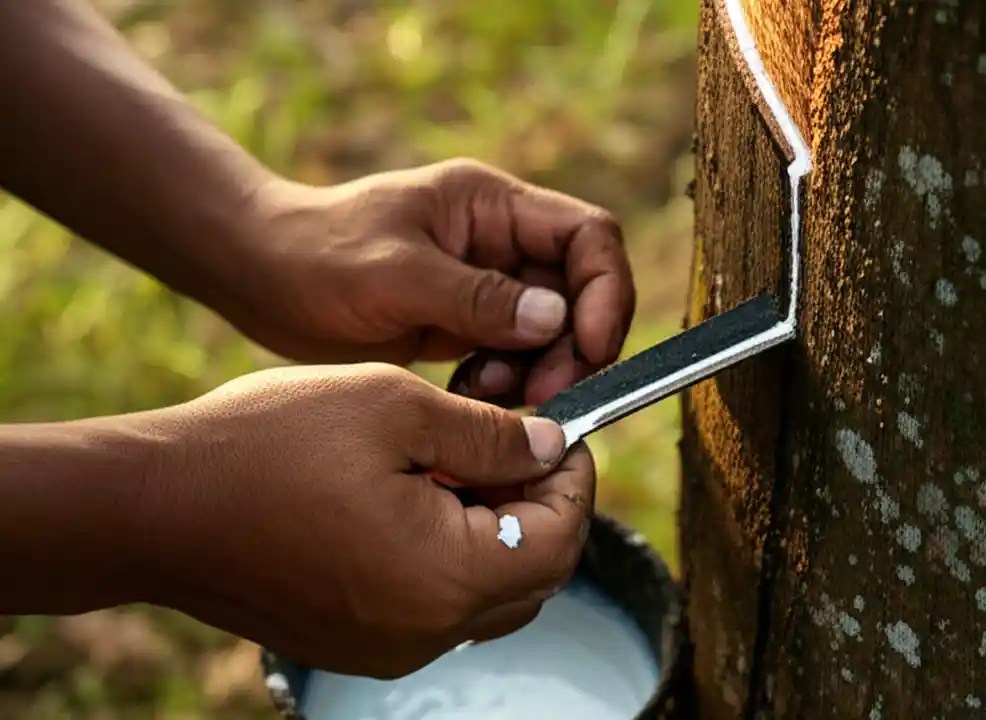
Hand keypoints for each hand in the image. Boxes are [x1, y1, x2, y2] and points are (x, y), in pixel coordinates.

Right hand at [137, 363, 594, 678]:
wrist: (152, 505)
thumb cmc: (267, 445)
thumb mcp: (397, 409)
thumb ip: (492, 436)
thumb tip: (549, 447)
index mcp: (446, 578)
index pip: (560, 540)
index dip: (575, 482)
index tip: (563, 434)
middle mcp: (424, 632)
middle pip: (532, 576)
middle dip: (541, 507)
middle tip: (516, 445)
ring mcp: (386, 646)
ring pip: (486, 595)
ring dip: (496, 532)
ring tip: (459, 464)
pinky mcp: (353, 642)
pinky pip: (434, 607)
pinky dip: (449, 557)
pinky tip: (416, 499)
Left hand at [227, 159, 634, 405]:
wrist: (257, 277)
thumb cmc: (315, 257)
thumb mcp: (395, 275)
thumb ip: (477, 298)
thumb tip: (556, 321)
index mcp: (493, 206)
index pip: (588, 236)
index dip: (605, 291)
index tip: (591, 347)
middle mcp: (500, 242)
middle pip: (579, 293)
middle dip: (573, 347)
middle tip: (544, 396)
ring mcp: (485, 285)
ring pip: (552, 334)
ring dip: (538, 373)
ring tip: (486, 396)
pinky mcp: (466, 324)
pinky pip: (515, 359)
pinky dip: (506, 385)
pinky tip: (467, 396)